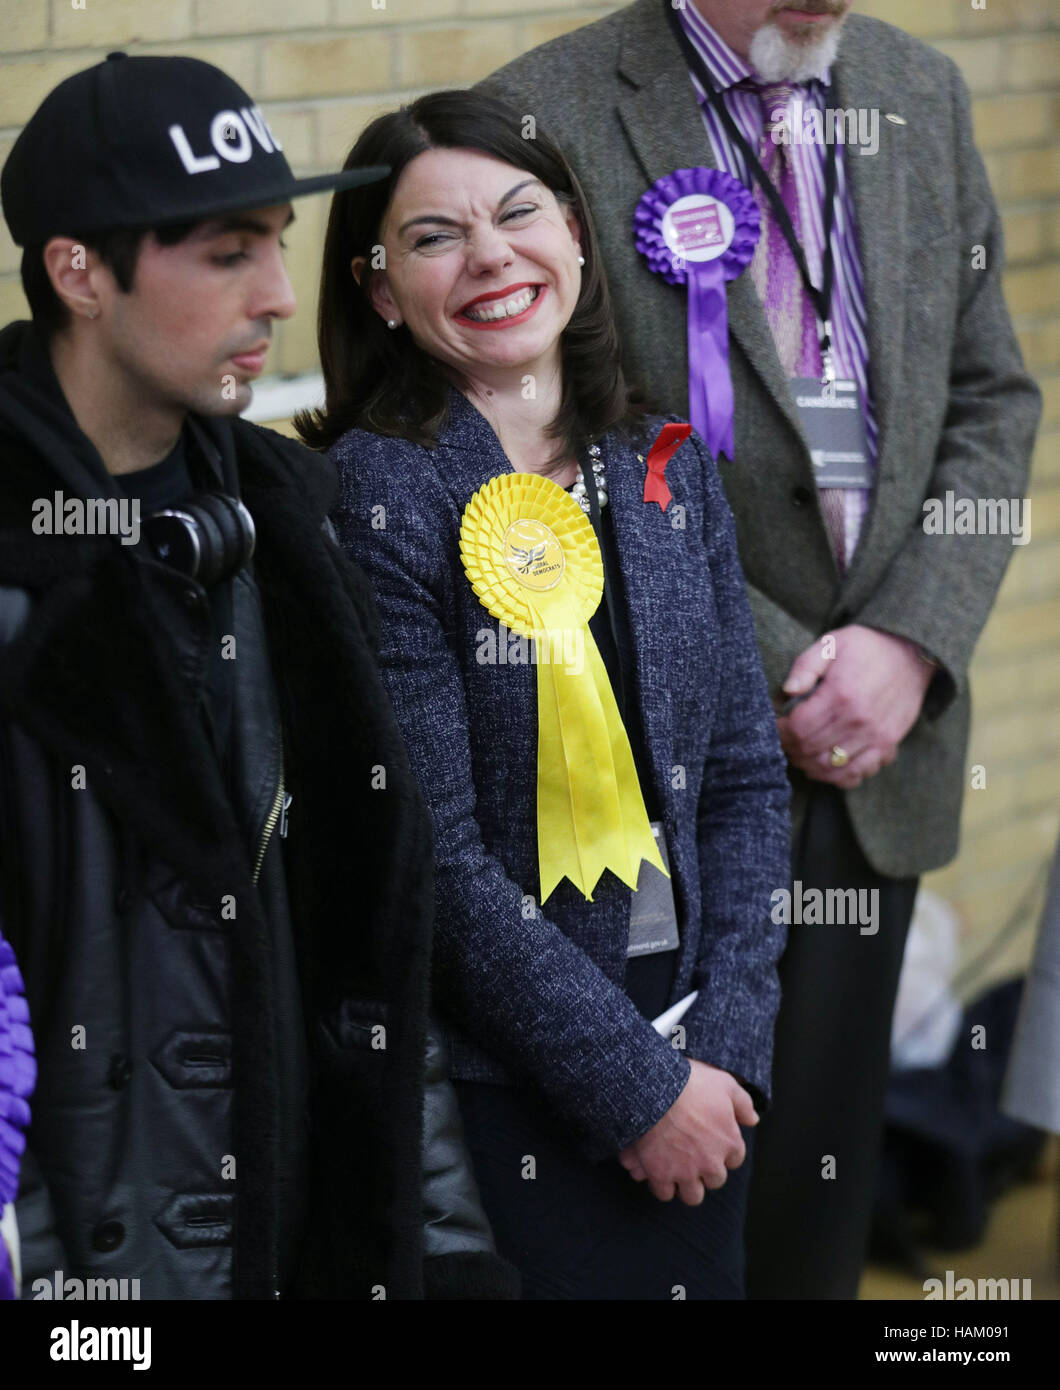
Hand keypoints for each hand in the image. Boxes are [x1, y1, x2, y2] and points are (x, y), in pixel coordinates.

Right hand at [617, 1059, 756, 1204]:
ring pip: (693, 1196)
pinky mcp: (661, 1174)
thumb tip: (753, 1119)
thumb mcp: (724, 1084)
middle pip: (715, 1181)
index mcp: (730, 1142)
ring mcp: (686, 1171)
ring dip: (687, 1185)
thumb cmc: (691, 1083)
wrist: (654, 1090)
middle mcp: (712, 1163)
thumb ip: (743, 1103)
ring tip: (677, 1171)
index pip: (734, 1159)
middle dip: (706, 1171)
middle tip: (693, 1157)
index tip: (712, 1143)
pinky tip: (657, 1171)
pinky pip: (665, 1193)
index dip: (723, 1151)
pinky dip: (661, 1185)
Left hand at [775, 625, 934, 789]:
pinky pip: (859, 773)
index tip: (776, 723)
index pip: (798, 728)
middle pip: (811, 750)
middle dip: (790, 747)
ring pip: (830, 767)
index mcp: (840, 694)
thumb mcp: (831, 643)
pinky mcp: (888, 745)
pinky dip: (838, 776)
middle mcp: (858, 720)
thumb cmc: (866, 647)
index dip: (780, 730)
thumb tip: (787, 690)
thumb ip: (806, 666)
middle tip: (785, 739)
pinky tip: (826, 766)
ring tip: (801, 753)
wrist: (911, 653)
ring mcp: (875, 736)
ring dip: (809, 764)